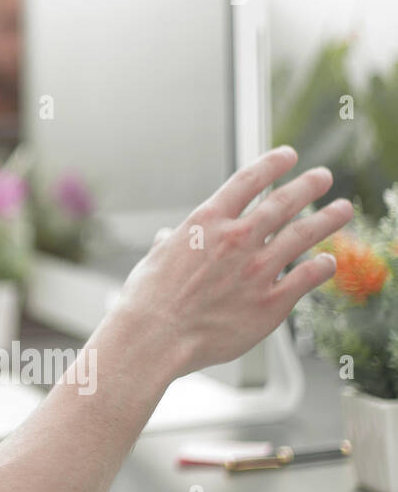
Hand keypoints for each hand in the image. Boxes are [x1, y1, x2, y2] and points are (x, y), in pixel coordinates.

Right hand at [110, 146, 351, 377]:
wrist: (156, 336)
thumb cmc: (148, 299)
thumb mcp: (155, 257)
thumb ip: (170, 243)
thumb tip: (168, 237)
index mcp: (206, 221)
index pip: (246, 181)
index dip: (271, 164)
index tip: (287, 155)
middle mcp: (236, 238)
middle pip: (282, 202)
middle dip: (307, 186)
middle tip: (324, 177)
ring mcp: (257, 269)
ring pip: (302, 235)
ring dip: (326, 220)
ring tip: (343, 210)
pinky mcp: (271, 301)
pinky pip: (306, 277)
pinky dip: (321, 267)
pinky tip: (328, 262)